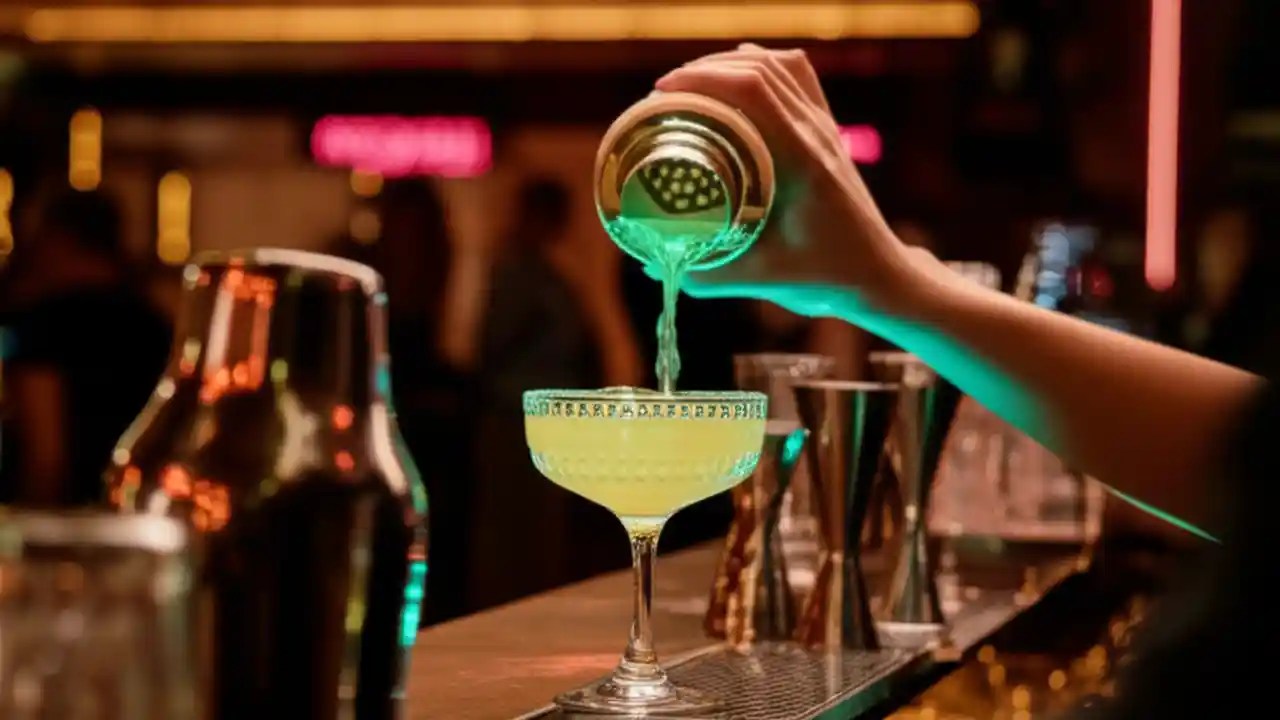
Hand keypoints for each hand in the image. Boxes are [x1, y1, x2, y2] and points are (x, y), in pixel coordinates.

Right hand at [655, 45, 922, 321]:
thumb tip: (654, 265)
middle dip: (704, 70)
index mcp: (802, 159)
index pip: (752, 90)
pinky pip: (797, 77)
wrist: (878, 274)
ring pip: (779, 65)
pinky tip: (735, 77)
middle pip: (759, 68)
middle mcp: (816, 133)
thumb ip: (707, 274)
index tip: (662, 94)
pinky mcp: (827, 131)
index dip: (701, 79)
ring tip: (692, 84)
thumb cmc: (827, 277)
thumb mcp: (763, 279)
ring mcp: (825, 128)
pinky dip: (762, 66)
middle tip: (664, 95)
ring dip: (731, 64)